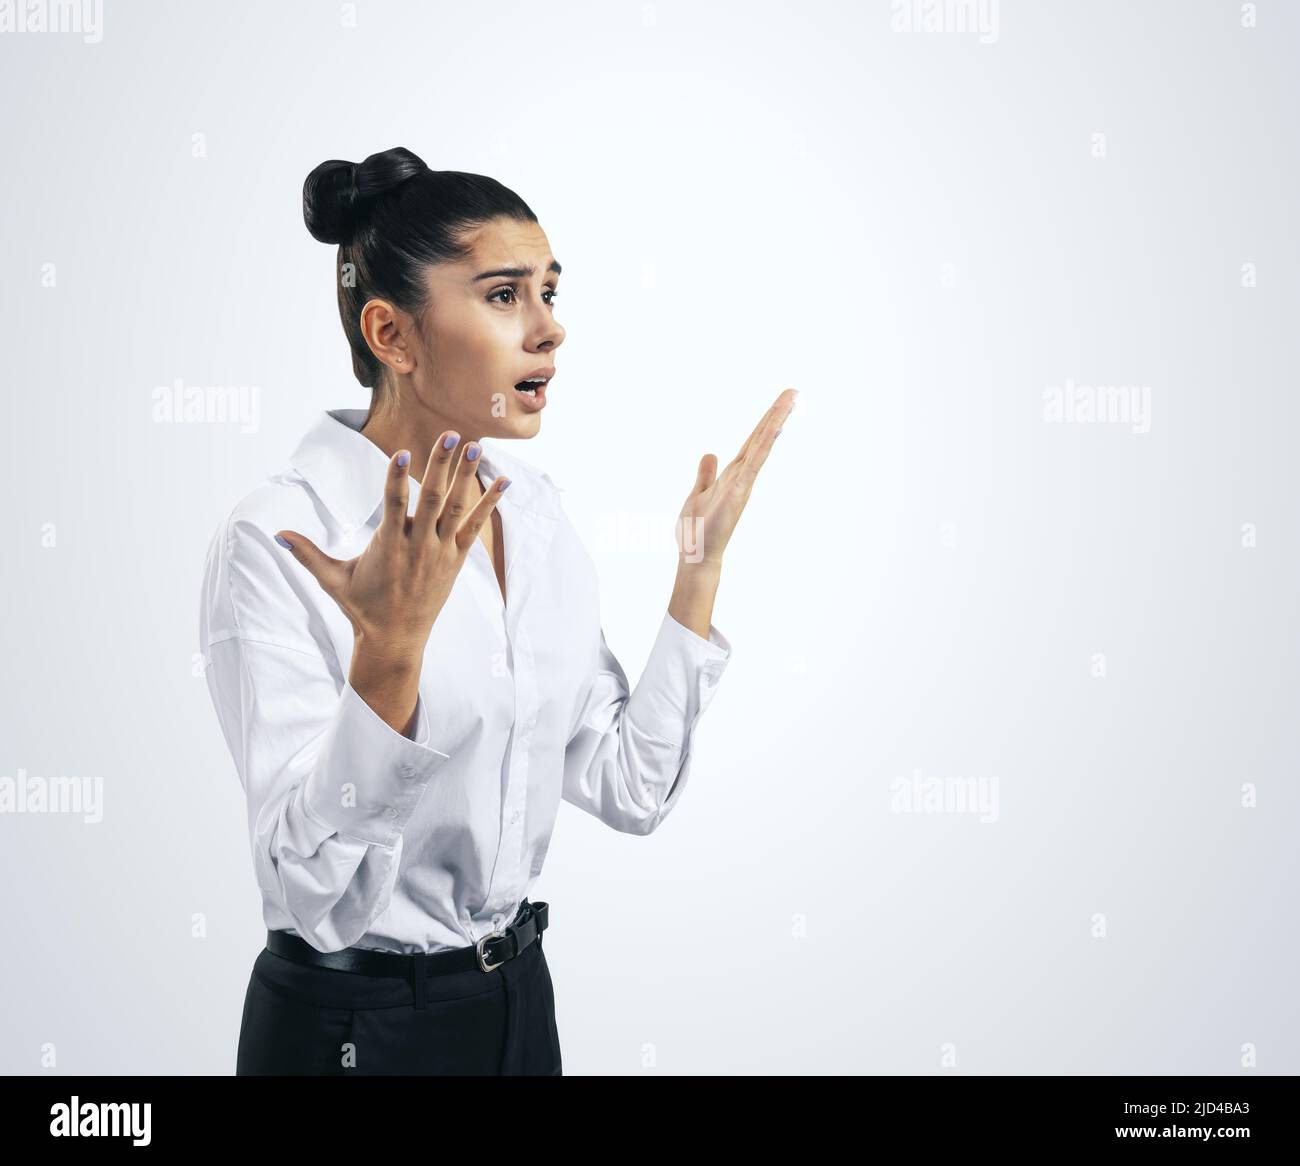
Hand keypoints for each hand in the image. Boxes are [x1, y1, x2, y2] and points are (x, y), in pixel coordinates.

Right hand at [275, 434, 508, 658]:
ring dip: (467, 476)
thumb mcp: (332, 580)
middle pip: (431, 499)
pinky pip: (476, 526)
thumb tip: (277, 534)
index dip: (397, 480)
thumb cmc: (362, 606)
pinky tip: (505, 481)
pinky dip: (490, 504)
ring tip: (475, 446)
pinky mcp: (456, 559)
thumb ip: (307, 554)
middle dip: (440, 466)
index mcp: (388, 546)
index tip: (402, 454)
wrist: (395, 639)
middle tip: (449, 435)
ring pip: (456, 508)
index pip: (393, 506)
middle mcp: (418, 546)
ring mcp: (440, 552)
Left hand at [676, 388, 795, 566]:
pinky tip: (774, 429)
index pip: (751, 442)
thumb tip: (711, 454)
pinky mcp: (738, 492)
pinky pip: (753, 464)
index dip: (764, 422)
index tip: (779, 402)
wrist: (696, 556)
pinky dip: (764, 446)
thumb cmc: (698, 530)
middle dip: (776, 414)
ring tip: (790, 400)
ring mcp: (743, 483)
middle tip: (793, 392)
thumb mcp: (699, 492)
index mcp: (733, 474)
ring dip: (775, 422)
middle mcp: (742, 476)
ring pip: (761, 446)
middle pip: (760, 438)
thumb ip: (706, 473)